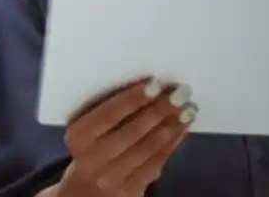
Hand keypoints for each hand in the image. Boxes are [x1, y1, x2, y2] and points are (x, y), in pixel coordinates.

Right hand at [53, 77, 195, 196]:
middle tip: (181, 92)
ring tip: (188, 108)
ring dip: (172, 126)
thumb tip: (153, 86)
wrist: (89, 188)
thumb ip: (113, 109)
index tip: (156, 83)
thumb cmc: (93, 145)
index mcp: (79, 136)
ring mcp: (112, 177)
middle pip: (132, 132)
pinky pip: (156, 163)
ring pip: (148, 149)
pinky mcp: (131, 189)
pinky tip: (184, 127)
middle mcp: (93, 159)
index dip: (133, 98)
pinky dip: (173, 142)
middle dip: (160, 110)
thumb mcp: (91, 128)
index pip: (108, 114)